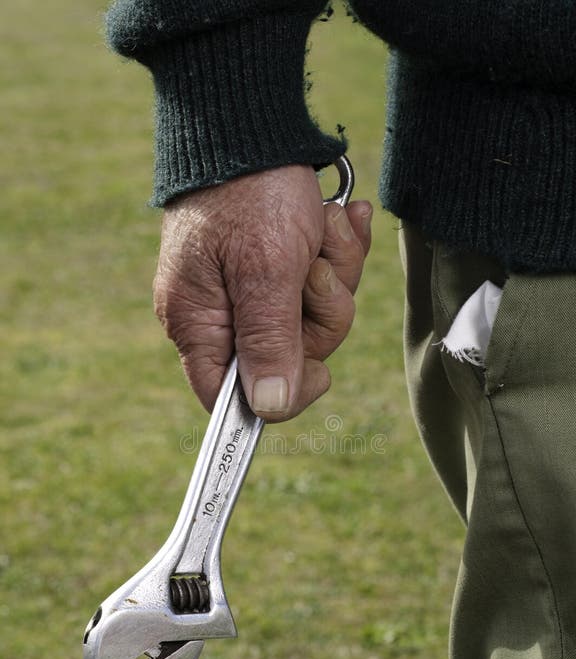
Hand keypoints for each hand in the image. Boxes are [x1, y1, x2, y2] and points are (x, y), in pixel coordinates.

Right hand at [153, 164, 371, 419]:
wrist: (253, 119)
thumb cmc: (251, 191)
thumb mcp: (266, 270)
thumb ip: (269, 342)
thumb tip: (268, 409)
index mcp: (198, 324)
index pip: (229, 399)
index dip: (278, 395)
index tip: (317, 373)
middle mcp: (220, 315)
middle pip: (287, 358)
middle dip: (320, 312)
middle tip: (314, 269)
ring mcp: (249, 290)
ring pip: (313, 320)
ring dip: (334, 274)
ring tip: (323, 230)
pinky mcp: (274, 267)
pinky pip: (320, 284)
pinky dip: (337, 254)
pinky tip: (335, 219)